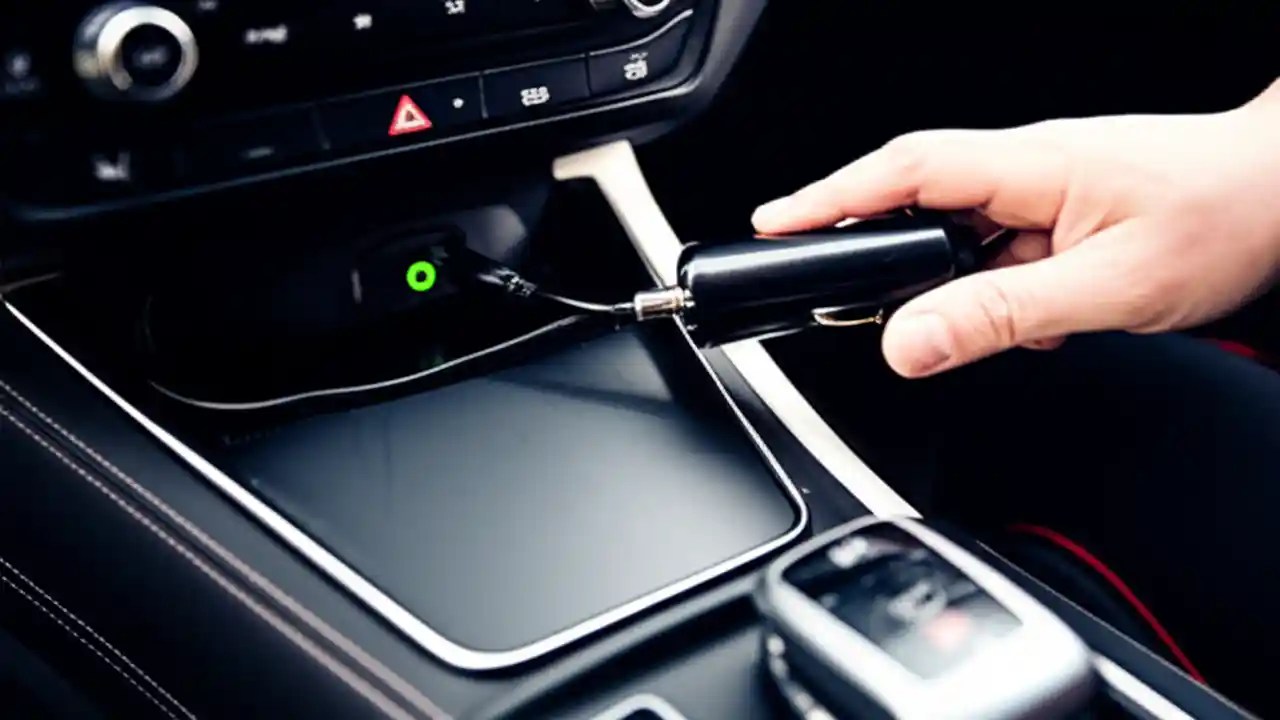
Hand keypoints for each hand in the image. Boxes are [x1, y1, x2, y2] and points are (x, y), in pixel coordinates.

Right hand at [753, 79, 1279, 377]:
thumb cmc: (1224, 217)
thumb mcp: (1106, 286)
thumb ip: (1000, 315)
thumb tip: (911, 341)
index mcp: (1028, 168)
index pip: (902, 174)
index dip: (828, 199)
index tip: (774, 225)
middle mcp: (1027, 170)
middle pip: (912, 196)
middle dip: (858, 236)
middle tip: (817, 280)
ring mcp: (1044, 190)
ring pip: (956, 231)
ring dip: (932, 275)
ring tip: (932, 321)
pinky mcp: (1062, 213)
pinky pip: (997, 248)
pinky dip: (983, 287)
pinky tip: (1008, 321)